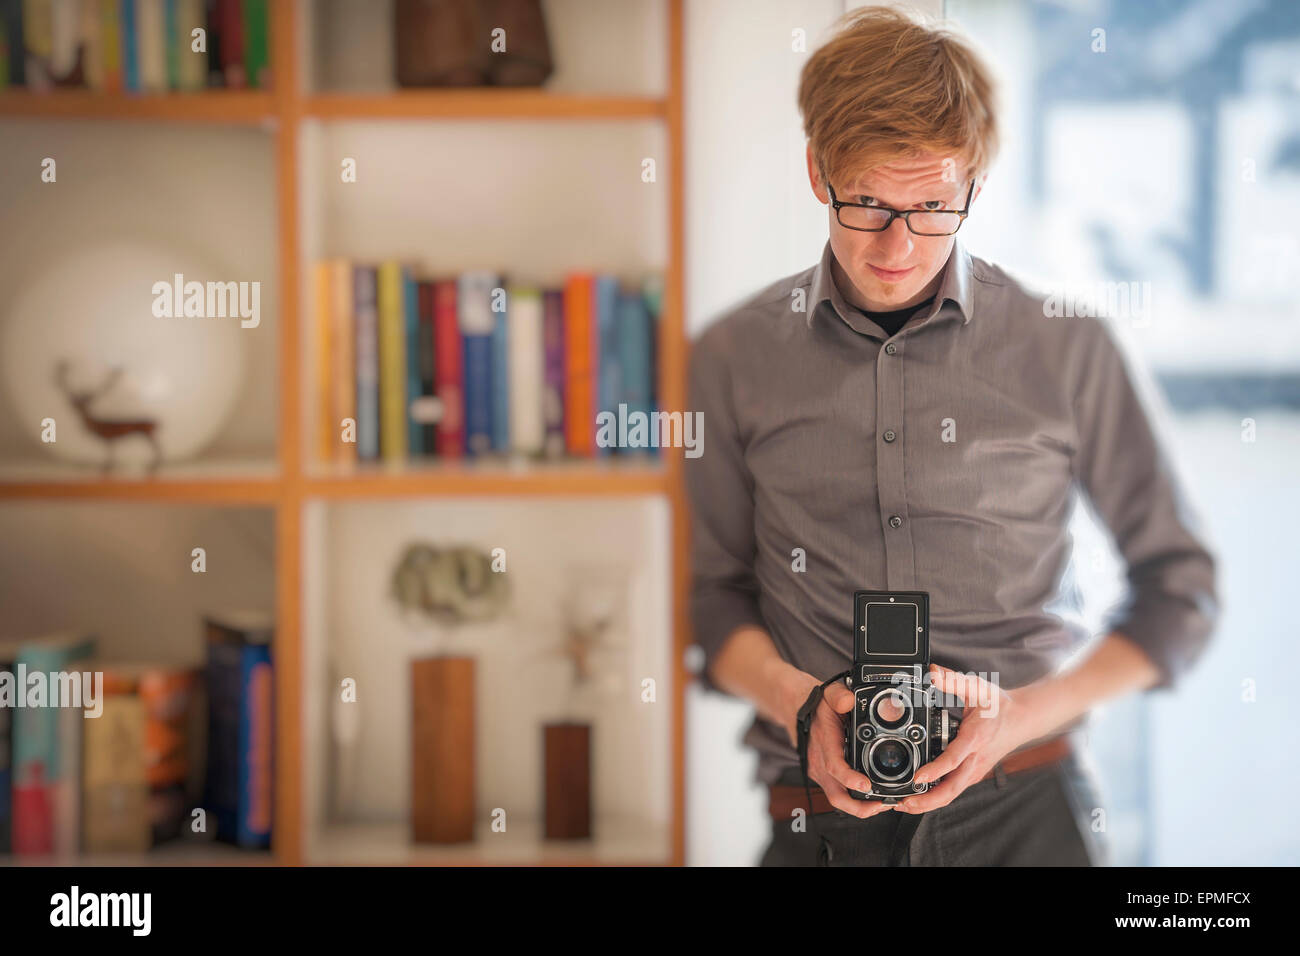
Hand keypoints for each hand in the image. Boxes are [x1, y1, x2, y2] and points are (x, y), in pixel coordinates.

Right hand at [779, 669, 895, 819]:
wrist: (796, 709)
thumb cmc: (815, 704)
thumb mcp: (828, 692)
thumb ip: (838, 695)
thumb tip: (848, 701)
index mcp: (823, 742)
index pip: (834, 766)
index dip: (850, 778)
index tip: (866, 785)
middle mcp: (818, 761)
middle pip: (837, 795)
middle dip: (860, 807)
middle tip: (882, 805)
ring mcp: (819, 771)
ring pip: (838, 798)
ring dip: (859, 807)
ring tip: (882, 805)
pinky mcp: (823, 775)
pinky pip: (838, 794)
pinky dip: (854, 801)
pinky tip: (870, 799)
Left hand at [892, 664, 1049, 813]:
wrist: (1022, 720)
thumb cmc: (999, 705)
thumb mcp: (977, 687)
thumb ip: (953, 680)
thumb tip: (932, 672)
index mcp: (975, 739)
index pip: (953, 759)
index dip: (935, 770)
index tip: (917, 777)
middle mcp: (975, 760)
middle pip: (951, 789)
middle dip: (926, 800)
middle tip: (902, 802)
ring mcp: (975, 770)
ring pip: (952, 794)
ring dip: (928, 803)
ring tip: (904, 804)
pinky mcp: (973, 773)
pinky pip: (953, 789)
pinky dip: (936, 797)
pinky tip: (919, 797)